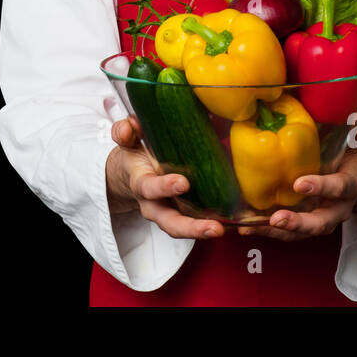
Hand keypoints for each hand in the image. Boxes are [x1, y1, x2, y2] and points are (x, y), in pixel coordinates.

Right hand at [106, 116, 224, 239]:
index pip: (149, 187)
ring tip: (220, 229)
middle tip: (212, 225)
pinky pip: (196, 224)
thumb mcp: (127, 142)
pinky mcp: (184, 215)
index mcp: (140, 183)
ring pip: (181, 228)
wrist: (129, 177)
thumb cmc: (135, 157)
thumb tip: (131, 125)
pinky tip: (232, 223)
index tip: (182, 183)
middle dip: (189, 226)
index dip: (164, 187)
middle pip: (169, 221)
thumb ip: (125, 132)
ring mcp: (169, 213)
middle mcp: (154, 204)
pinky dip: (211, 227)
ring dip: (201, 231)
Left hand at [237, 121, 356, 240]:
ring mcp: (321, 218)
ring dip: (278, 232)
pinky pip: (288, 231)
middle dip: (299, 223)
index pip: (340, 187)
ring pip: (302, 232)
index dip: (322, 187)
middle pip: (321, 222)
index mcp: (351, 184)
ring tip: (253, 227)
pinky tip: (246, 226)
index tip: (299, 184)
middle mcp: (338, 208)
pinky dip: (267, 231)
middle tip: (277, 219)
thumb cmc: (352, 156)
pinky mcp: (305, 222)